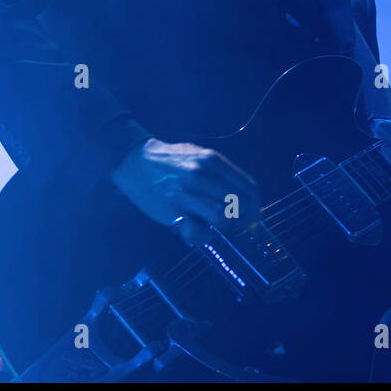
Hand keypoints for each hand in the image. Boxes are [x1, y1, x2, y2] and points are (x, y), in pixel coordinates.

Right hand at [110, 137, 261, 243]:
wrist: (135, 162)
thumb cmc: (172, 161)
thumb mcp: (200, 155)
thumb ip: (222, 173)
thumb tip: (248, 197)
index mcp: (212, 160)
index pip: (248, 187)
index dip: (256, 206)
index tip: (254, 215)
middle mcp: (200, 175)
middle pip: (240, 204)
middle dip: (243, 219)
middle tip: (238, 224)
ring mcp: (186, 194)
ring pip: (223, 218)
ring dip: (225, 227)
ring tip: (218, 226)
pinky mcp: (172, 211)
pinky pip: (198, 231)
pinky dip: (204, 236)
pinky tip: (200, 230)